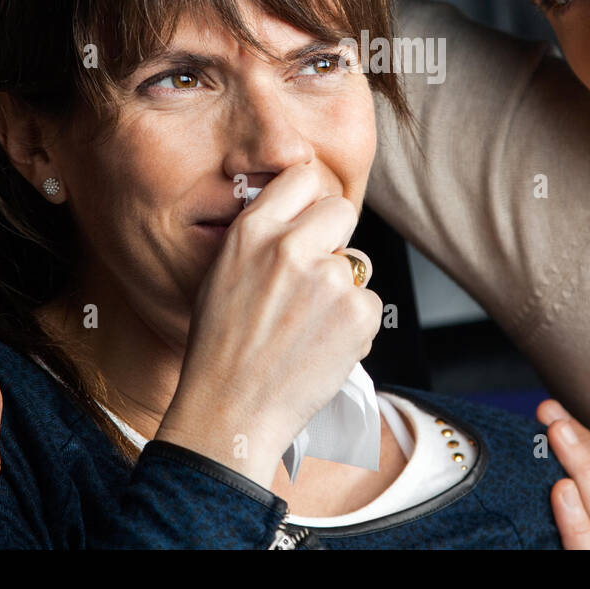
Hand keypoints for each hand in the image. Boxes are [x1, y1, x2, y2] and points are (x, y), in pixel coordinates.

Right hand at [158, 159, 382, 487]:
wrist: (230, 412)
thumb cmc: (220, 349)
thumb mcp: (222, 274)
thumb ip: (262, 239)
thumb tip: (299, 219)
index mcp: (252, 230)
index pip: (302, 176)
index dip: (309, 201)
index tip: (307, 221)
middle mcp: (289, 245)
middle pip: (342, 210)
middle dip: (335, 238)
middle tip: (316, 278)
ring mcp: (327, 278)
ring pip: (358, 264)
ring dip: (344, 289)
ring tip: (308, 327)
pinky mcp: (356, 312)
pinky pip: (369, 304)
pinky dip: (354, 326)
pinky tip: (322, 348)